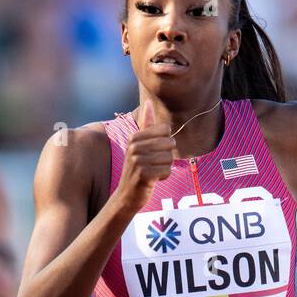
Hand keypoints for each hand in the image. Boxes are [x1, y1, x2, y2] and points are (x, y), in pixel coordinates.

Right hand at [115, 99, 176, 213]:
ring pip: (169, 158)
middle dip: (167, 157)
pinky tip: (153, 180)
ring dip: (165, 168)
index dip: (166, 143)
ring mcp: (137, 160)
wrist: (127, 195)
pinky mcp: (143, 174)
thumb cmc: (138, 169)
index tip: (154, 152)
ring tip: (153, 172)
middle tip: (154, 165)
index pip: (166, 130)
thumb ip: (146, 124)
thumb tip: (148, 102)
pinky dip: (164, 177)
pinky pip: (167, 171)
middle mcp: (134, 146)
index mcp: (135, 137)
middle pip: (170, 143)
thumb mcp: (139, 145)